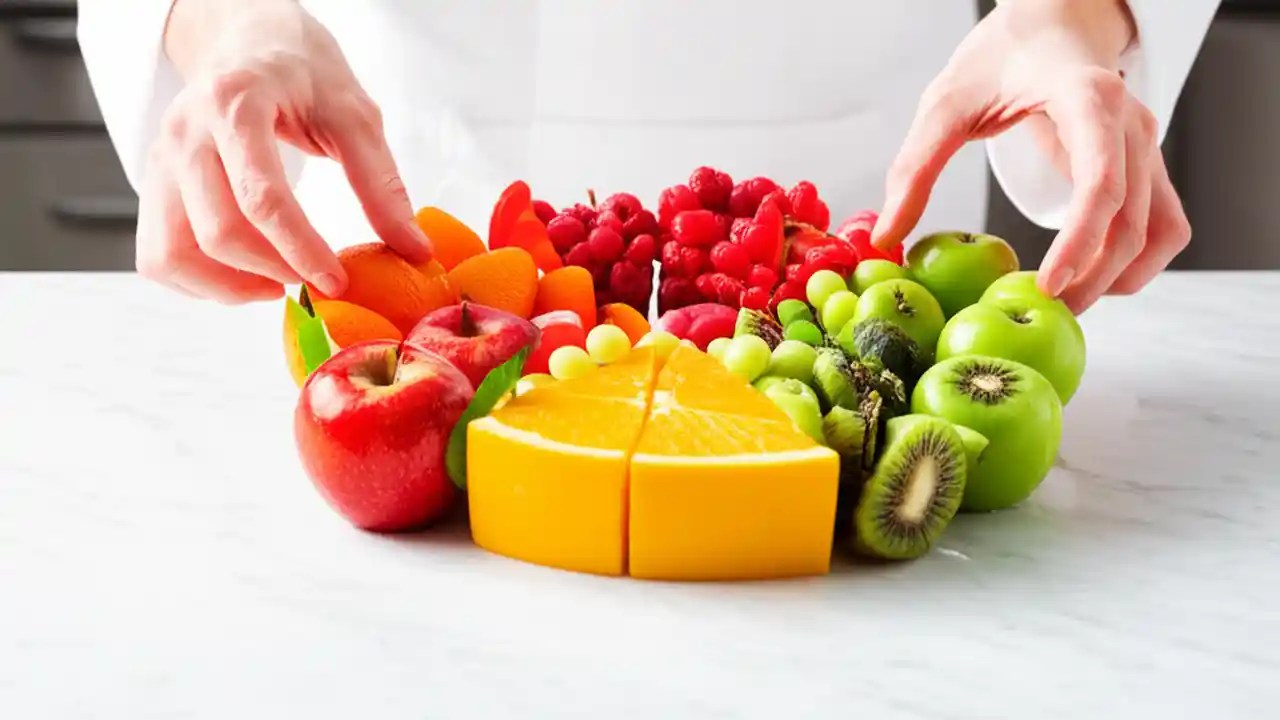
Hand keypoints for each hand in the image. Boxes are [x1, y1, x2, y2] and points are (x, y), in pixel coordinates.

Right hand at [136, 0, 431, 302]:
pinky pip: (158, 254)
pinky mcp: (155, 183)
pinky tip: (245, 276)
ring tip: (280, 282)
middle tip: (320, 280)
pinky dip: (198, 281)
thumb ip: (381, 183)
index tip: (337, 281)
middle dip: (273, 271)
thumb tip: (413, 249)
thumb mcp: (354, 113)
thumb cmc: (302, 72)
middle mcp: (185, 133)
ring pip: (172, 252)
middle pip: (217, 232)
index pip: (261, 198)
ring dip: (229, 287)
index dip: (301, 251)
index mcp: (235, 105)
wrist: (250, 40)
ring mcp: (161, 160)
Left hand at [870, 0, 1191, 313]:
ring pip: (1158, 233)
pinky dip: (1135, 263)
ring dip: (1119, 278)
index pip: (1101, 182)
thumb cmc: (1001, 57)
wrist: (1052, 23)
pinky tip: (1091, 279)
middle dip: (1093, 279)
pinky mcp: (1148, 168)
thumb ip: (916, 167)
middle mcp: (1131, 127)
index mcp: (1089, 100)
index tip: (1049, 286)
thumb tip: (888, 236)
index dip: (1080, 240)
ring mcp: (1147, 148)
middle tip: (1041, 312)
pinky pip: (1164, 227)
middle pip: (1132, 223)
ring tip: (1064, 303)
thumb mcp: (945, 102)